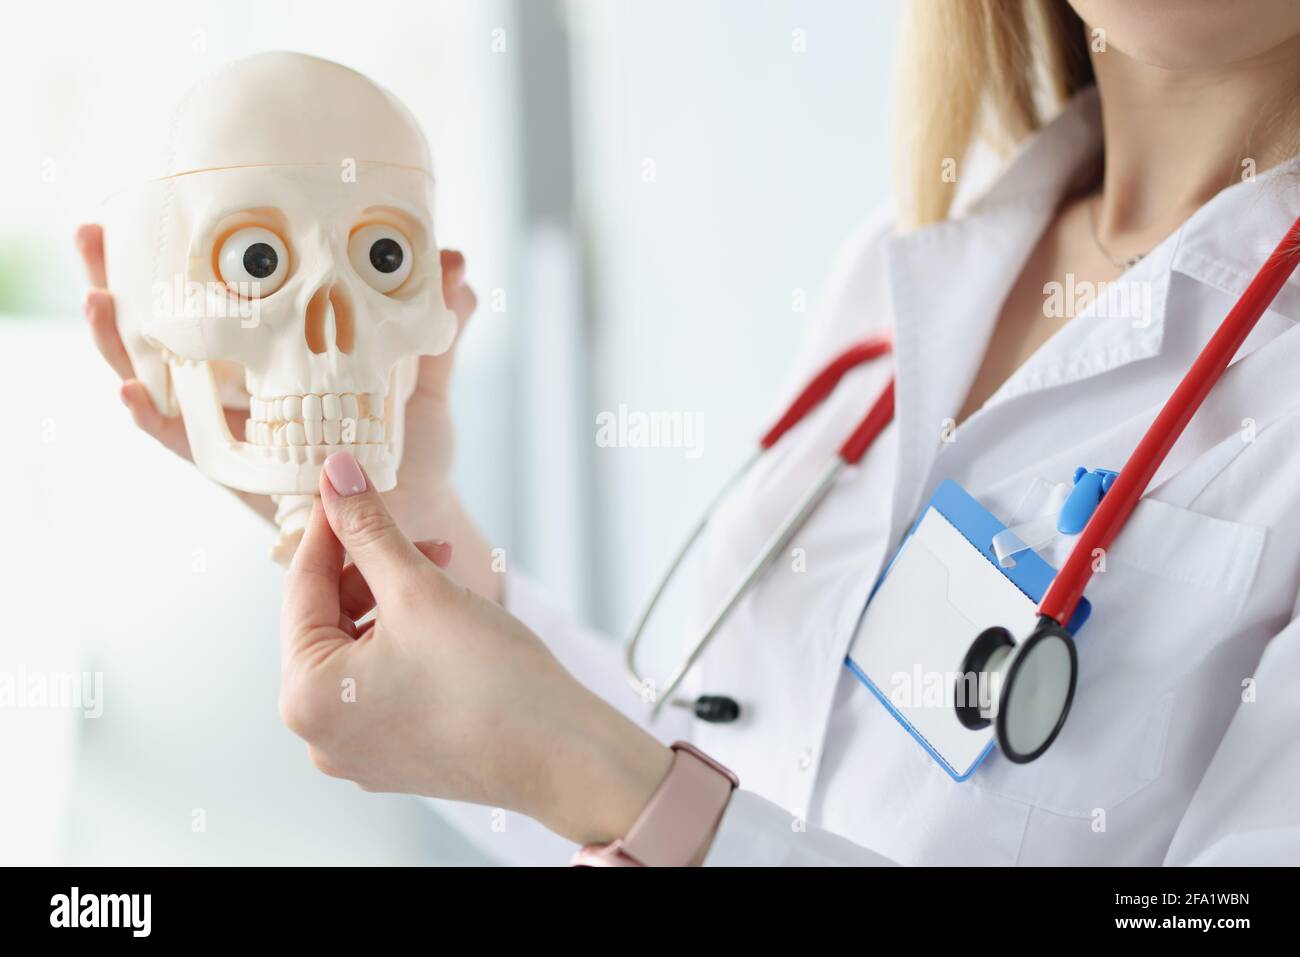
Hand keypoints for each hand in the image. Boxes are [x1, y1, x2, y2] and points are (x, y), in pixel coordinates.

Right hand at [75, 224, 499, 597]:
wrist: (421, 514)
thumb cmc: (415, 446)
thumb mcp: (424, 377)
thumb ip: (440, 326)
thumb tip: (457, 263)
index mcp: (286, 353)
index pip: (224, 297)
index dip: (184, 257)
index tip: (152, 203)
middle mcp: (252, 387)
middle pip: (174, 327)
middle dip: (127, 282)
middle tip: (93, 236)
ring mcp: (240, 427)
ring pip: (164, 380)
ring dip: (121, 341)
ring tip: (94, 301)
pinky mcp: (240, 471)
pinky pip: (186, 443)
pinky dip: (154, 417)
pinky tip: (130, 390)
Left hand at [279, 451, 672, 845]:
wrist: (564, 755)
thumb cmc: (491, 680)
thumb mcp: (419, 588)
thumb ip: (368, 528)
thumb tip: (335, 473)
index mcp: (305, 698)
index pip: (301, 588)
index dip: (329, 527)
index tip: (346, 481)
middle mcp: (319, 735)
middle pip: (329, 622)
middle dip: (373, 570)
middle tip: (426, 538)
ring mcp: (359, 751)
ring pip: (360, 651)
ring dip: (395, 603)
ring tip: (447, 576)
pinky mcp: (398, 755)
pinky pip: (384, 683)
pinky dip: (407, 643)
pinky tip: (450, 622)